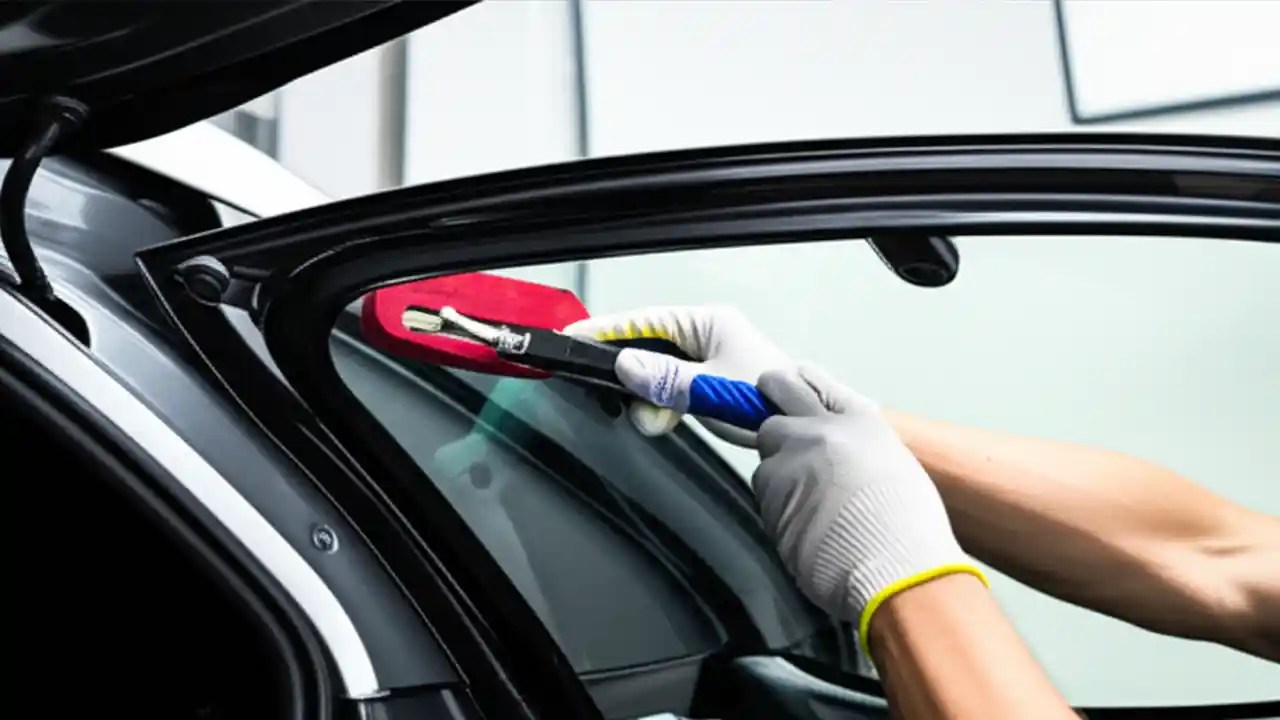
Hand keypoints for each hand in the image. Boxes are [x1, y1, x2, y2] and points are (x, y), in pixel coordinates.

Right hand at [563, 305, 791, 446]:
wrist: (800, 428)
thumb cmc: (762, 399)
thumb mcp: (708, 388)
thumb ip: (664, 377)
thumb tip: (623, 364)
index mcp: (706, 322)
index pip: (644, 319)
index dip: (607, 328)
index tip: (573, 335)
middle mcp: (704, 334)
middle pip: (647, 346)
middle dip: (631, 375)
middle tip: (616, 395)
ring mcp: (705, 358)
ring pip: (655, 372)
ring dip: (650, 398)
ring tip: (658, 418)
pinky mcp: (706, 382)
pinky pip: (669, 388)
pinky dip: (662, 405)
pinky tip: (666, 420)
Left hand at [753, 364, 985, 652]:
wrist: (899, 569)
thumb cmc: (910, 528)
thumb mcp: (894, 466)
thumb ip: (857, 449)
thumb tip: (835, 456)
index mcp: (857, 422)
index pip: (808, 384)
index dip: (789, 387)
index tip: (778, 387)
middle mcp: (818, 434)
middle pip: (771, 416)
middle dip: (773, 429)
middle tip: (784, 450)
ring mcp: (790, 466)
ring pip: (766, 466)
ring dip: (779, 483)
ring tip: (814, 513)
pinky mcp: (771, 502)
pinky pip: (766, 503)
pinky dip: (780, 515)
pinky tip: (809, 532)